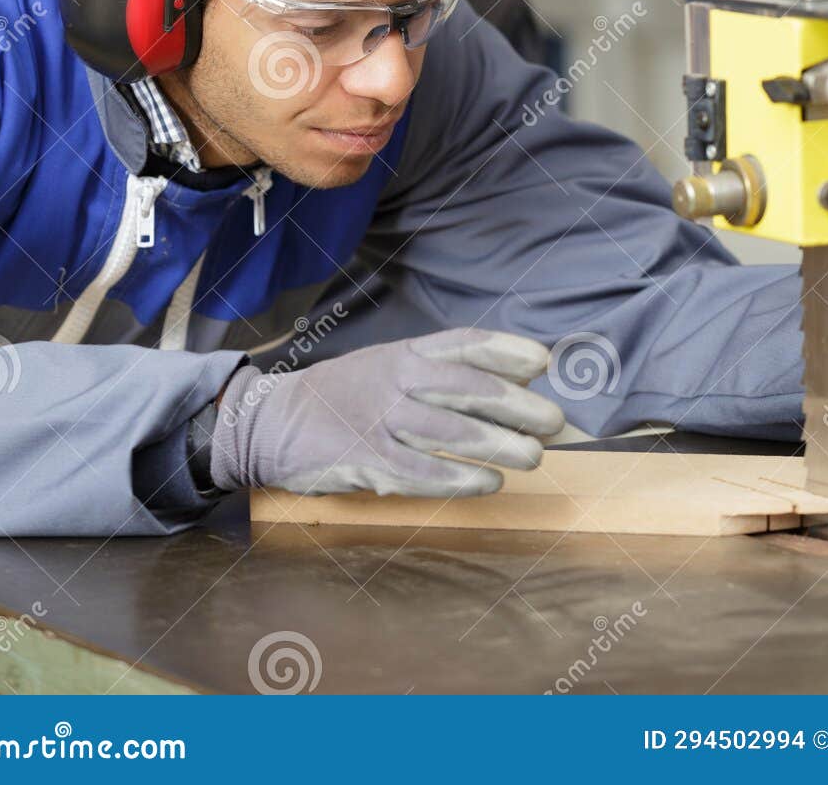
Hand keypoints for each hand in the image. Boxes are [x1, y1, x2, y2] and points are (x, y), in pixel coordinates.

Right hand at [210, 328, 565, 496]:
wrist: (274, 420)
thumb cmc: (346, 395)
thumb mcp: (389, 368)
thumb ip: (441, 376)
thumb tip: (516, 386)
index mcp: (405, 354)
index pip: (463, 344)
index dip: (506, 350)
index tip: (543, 361)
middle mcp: (395, 380)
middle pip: (465, 386)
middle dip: (514, 403)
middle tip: (553, 420)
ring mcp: (379, 420)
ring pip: (448, 431)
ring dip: (496, 444)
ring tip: (532, 457)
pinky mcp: (364, 459)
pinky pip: (418, 471)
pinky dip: (457, 478)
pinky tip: (486, 482)